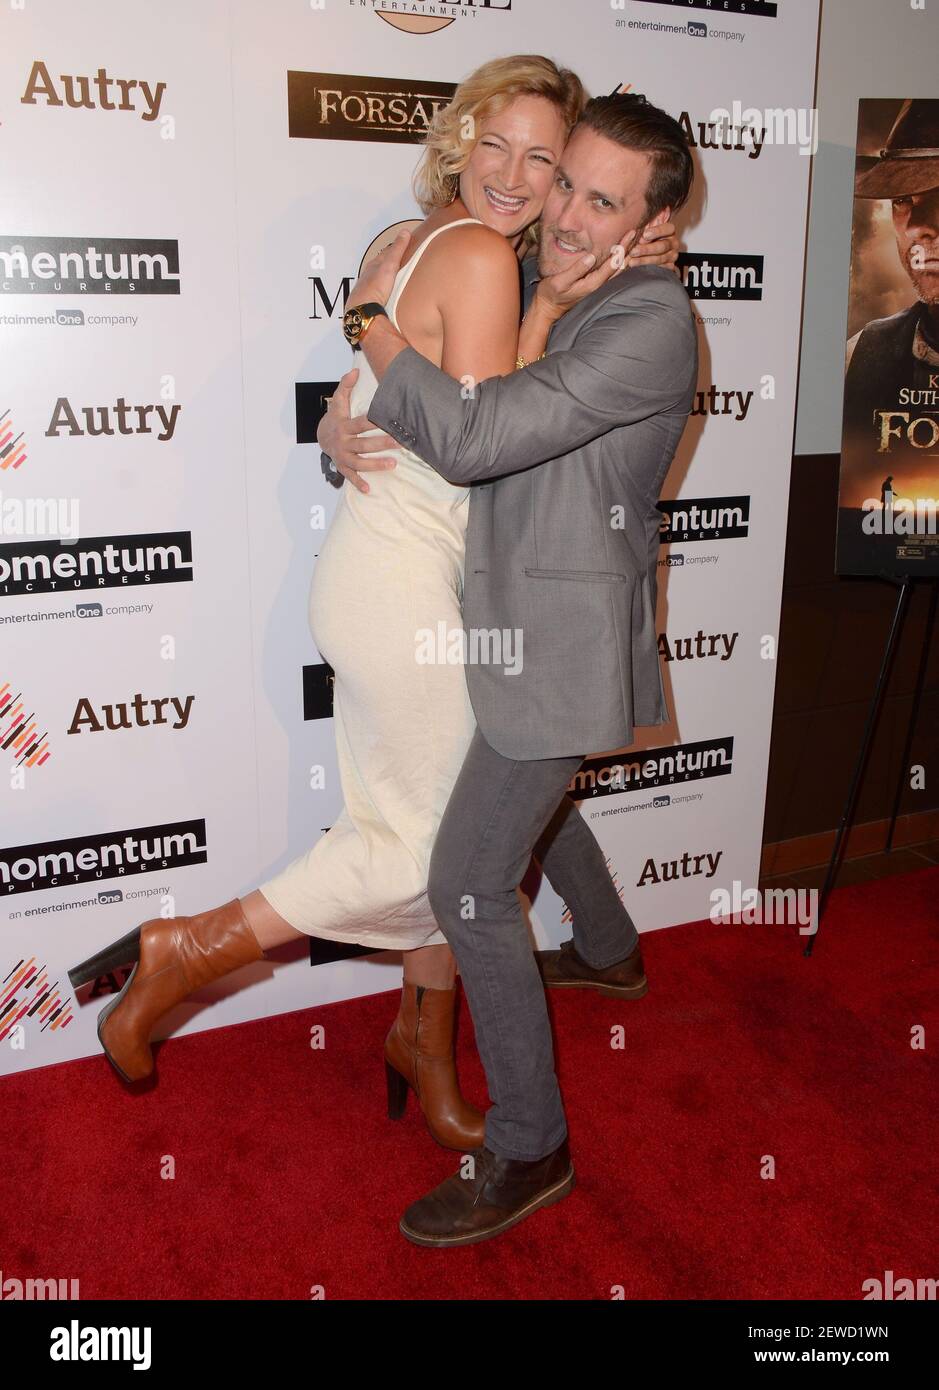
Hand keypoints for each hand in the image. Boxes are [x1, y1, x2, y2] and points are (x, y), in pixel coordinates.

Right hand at [317, 368, 397, 494]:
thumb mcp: (338, 401)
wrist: (320, 436)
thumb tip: (355, 371)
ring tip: (394, 464)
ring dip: (375, 464)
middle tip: (400, 443)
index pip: (360, 423)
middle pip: (364, 444)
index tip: (388, 419)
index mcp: (344, 425)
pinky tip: (369, 489)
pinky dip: (358, 483)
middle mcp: (344, 442)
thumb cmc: (335, 418)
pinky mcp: (342, 466)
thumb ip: (345, 386)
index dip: (373, 421)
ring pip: (360, 462)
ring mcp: (343, 456)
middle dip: (382, 444)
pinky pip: (350, 476)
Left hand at [346, 228, 410, 309]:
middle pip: (382, 268)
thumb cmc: (374, 288)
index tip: (404, 247)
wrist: (364, 311)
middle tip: (403, 263)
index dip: (395, 250)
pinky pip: (381, 295)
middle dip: (391, 265)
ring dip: (388, 281)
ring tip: (399, 281)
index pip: (386, 254)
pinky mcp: (372, 304)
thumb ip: (397, 250)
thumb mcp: (389, 265)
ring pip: (380, 282)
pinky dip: (386, 293)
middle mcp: (369, 277)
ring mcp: (369, 291)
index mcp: (373, 266)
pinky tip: (391, 297)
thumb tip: (405, 231)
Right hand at [530, 227, 639, 322]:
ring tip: (634, 239)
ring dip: (626, 253)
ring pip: (617, 268)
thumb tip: (591, 257)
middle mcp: (599, 285)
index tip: (630, 234)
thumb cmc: (551, 294)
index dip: (622, 248)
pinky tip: (622, 251)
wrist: (549, 308)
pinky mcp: (594, 283)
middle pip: (619, 265)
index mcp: (593, 283)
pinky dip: (618, 259)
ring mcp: (597, 285)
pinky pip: (611, 270)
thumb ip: (576, 270)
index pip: (613, 263)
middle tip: (638, 231)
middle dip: (629, 248)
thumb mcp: (560, 281)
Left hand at [626, 217, 680, 272]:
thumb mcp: (646, 229)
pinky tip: (638, 268)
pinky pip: (660, 269)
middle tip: (634, 251)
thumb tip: (649, 212)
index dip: (657, 231)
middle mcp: (673, 243)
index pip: (668, 228)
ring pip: (660, 259)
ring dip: (644, 260)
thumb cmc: (645, 239)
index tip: (645, 234)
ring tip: (632, 261)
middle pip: (663, 246)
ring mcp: (672, 256)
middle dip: (647, 249)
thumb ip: (647, 223)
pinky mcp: (669, 267)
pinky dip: (648, 269)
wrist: (648, 255)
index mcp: (669, 231)